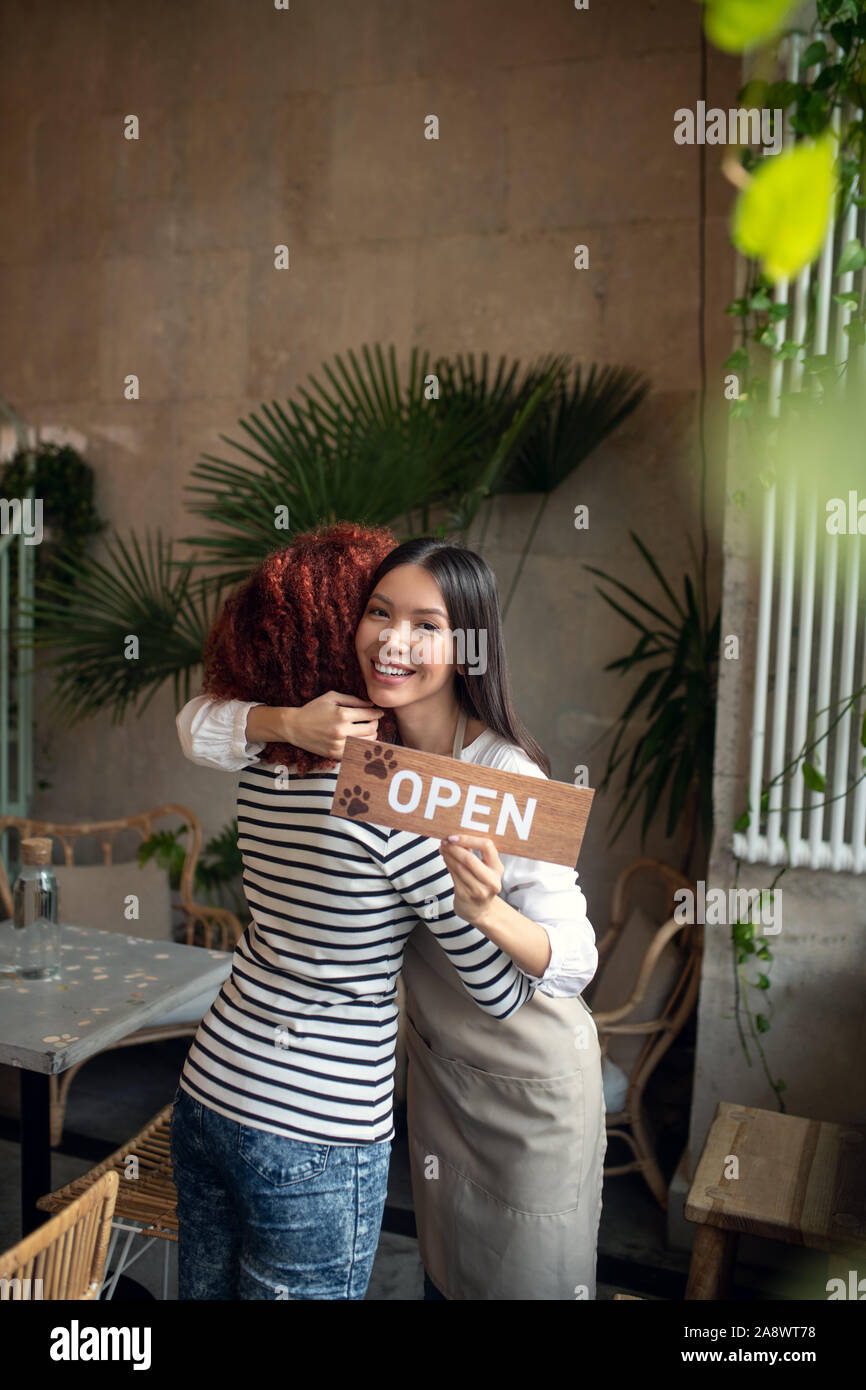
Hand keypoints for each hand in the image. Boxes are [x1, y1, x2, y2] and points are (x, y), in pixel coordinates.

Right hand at [250, 692, 383, 758]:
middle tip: (373, 721)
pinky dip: (362, 747)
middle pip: (371, 729)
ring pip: (367, 743)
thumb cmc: (313, 709)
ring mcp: (339, 744)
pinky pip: (356, 752)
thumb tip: (371, 705)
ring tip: (367, 731)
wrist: (294, 727)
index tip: (379, 713)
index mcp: (342, 714)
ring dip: (371, 736)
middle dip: (375, 724)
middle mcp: (342, 730)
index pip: (370, 715)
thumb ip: (353, 700)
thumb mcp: (332, 697)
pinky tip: (361, 741)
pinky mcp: (335, 754)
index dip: (377, 714)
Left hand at [439, 834, 502, 927]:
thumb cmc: (482, 885)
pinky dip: (447, 863)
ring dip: (447, 855)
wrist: (481, 911)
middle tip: (445, 841)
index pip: (487, 846)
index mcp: (498, 869)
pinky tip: (444, 858)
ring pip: (458, 867)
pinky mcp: (465, 895)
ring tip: (442, 847)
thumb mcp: (485, 868)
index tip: (455, 837)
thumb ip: (474, 852)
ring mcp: (478, 890)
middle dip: (454, 848)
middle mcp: (490, 880)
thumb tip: (458, 835)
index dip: (468, 839)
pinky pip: (453, 875)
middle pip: (469, 859)